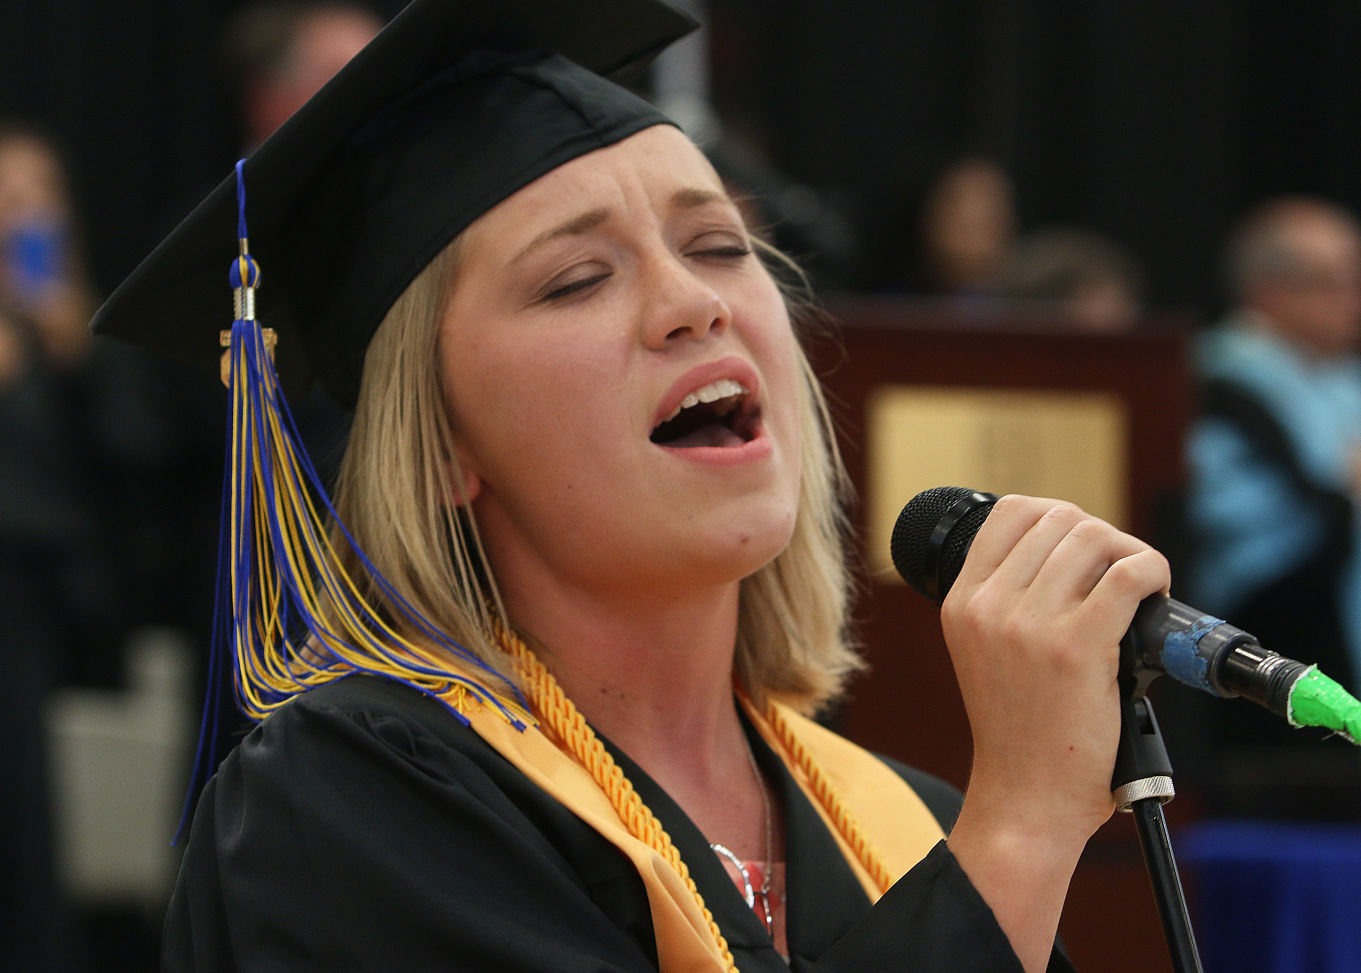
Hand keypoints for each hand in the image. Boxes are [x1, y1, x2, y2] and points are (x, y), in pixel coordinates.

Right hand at [940, 495, 1169, 969]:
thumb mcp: (983, 652)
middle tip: (1119, 574)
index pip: (1009, 512)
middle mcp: (987, 606)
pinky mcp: (1076, 646)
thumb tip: (1072, 547)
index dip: (1057, 516)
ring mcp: (1028, 625)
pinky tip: (1155, 591)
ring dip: (1129, 553)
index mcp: (960, 602)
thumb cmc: (1018, 729)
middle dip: (1101, 536)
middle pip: (1059, 518)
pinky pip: (1127, 575)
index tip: (1082, 547)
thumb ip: (1006, 601)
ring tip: (1139, 586)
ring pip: (1094, 538)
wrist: (1025, 796)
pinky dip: (1152, 571)